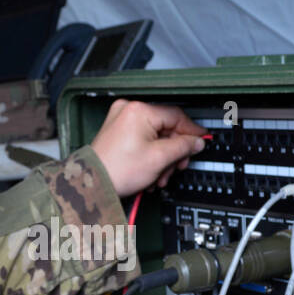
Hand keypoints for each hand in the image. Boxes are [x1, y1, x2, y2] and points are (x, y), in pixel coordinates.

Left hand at [89, 99, 205, 197]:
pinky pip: (142, 140)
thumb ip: (182, 146)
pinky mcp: (117, 132)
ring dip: (162, 158)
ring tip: (159, 176)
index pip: (176, 116)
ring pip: (155, 136)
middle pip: (166, 128)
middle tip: (178, 165)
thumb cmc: (116, 170)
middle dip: (173, 151)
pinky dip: (149, 155)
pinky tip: (149, 172)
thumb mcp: (159, 158)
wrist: (93, 184)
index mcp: (139, 111)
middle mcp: (128, 110)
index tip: (200, 141)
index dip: (191, 131)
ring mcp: (121, 120)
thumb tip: (196, 141)